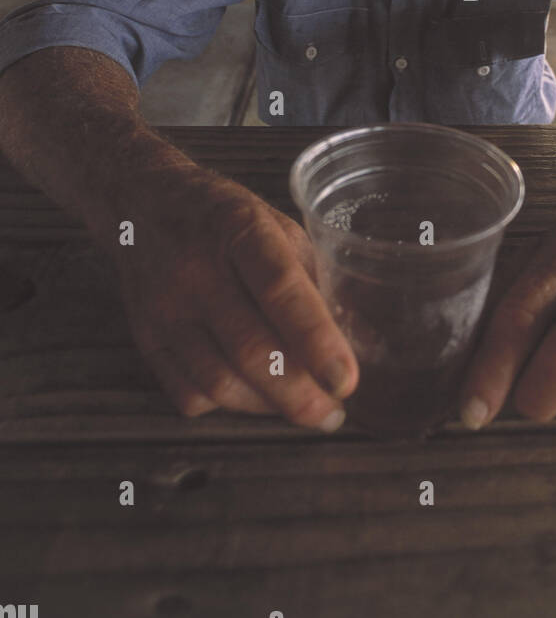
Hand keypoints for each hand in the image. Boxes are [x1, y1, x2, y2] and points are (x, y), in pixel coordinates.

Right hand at [104, 168, 358, 427]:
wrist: (141, 204)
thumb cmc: (222, 216)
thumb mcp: (274, 225)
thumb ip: (310, 277)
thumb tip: (353, 339)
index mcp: (240, 230)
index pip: (281, 290)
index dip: (317, 340)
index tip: (346, 381)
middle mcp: (196, 269)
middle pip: (251, 350)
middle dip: (299, 395)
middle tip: (332, 413)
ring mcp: (165, 308)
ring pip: (220, 383)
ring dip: (268, 406)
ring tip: (301, 406)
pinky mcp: (146, 338)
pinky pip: (190, 395)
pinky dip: (229, 406)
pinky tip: (253, 393)